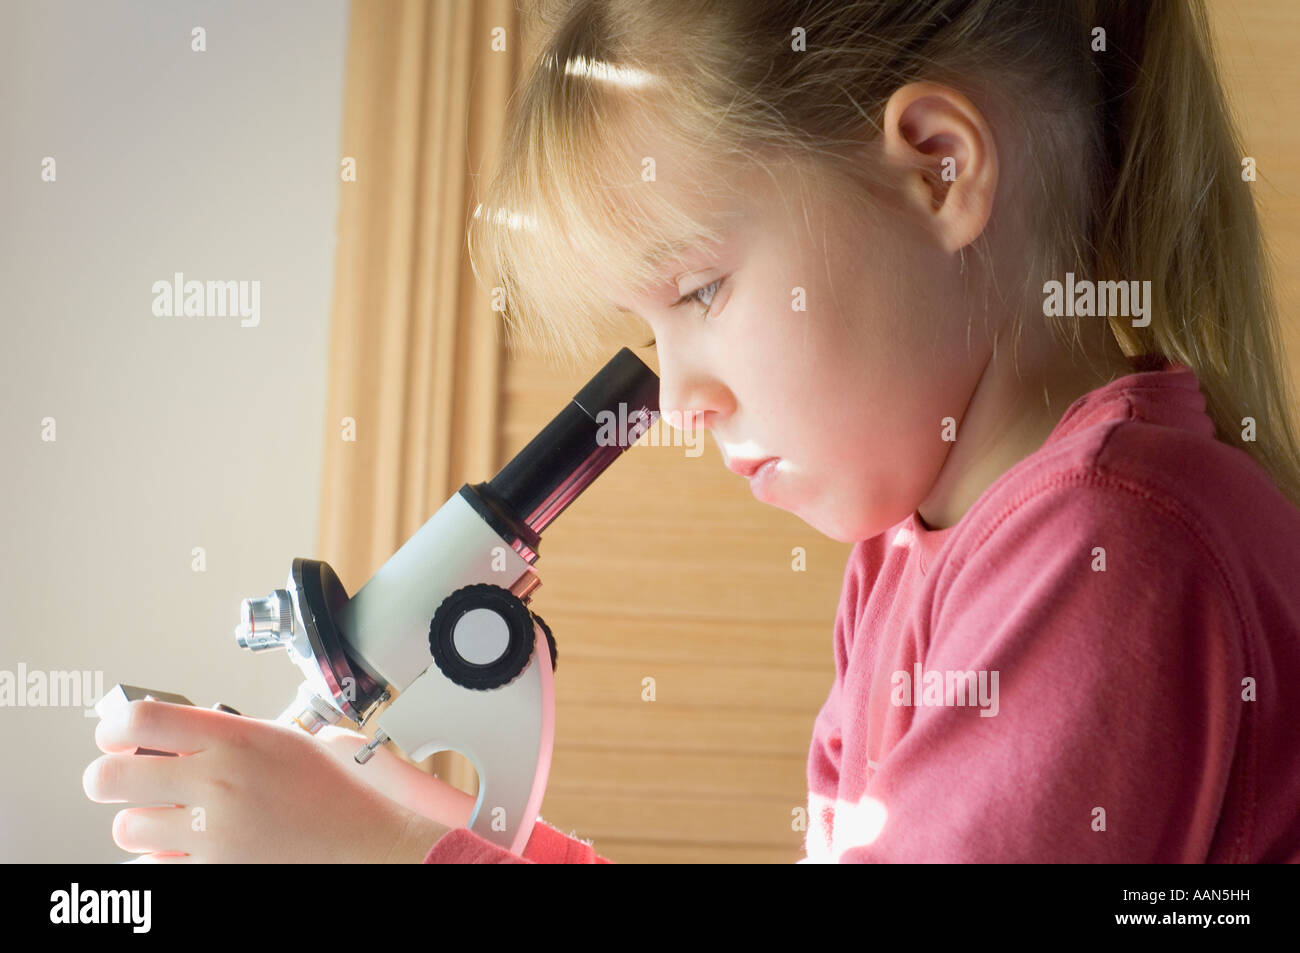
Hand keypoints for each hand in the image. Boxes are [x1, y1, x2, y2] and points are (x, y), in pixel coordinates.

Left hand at [84, 699, 449, 862]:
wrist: (359, 843)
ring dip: (142, 823)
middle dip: (107, 777)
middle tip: (120, 777)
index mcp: (233, 740)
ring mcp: (211, 833)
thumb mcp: (280, 739)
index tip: (115, 736)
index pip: (139, 719)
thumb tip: (163, 732)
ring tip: (171, 818)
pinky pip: (154, 866)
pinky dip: (165, 858)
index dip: (113, 727)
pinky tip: (193, 845)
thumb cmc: (328, 791)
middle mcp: (216, 783)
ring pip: (127, 828)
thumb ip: (222, 733)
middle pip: (108, 777)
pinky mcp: (211, 871)